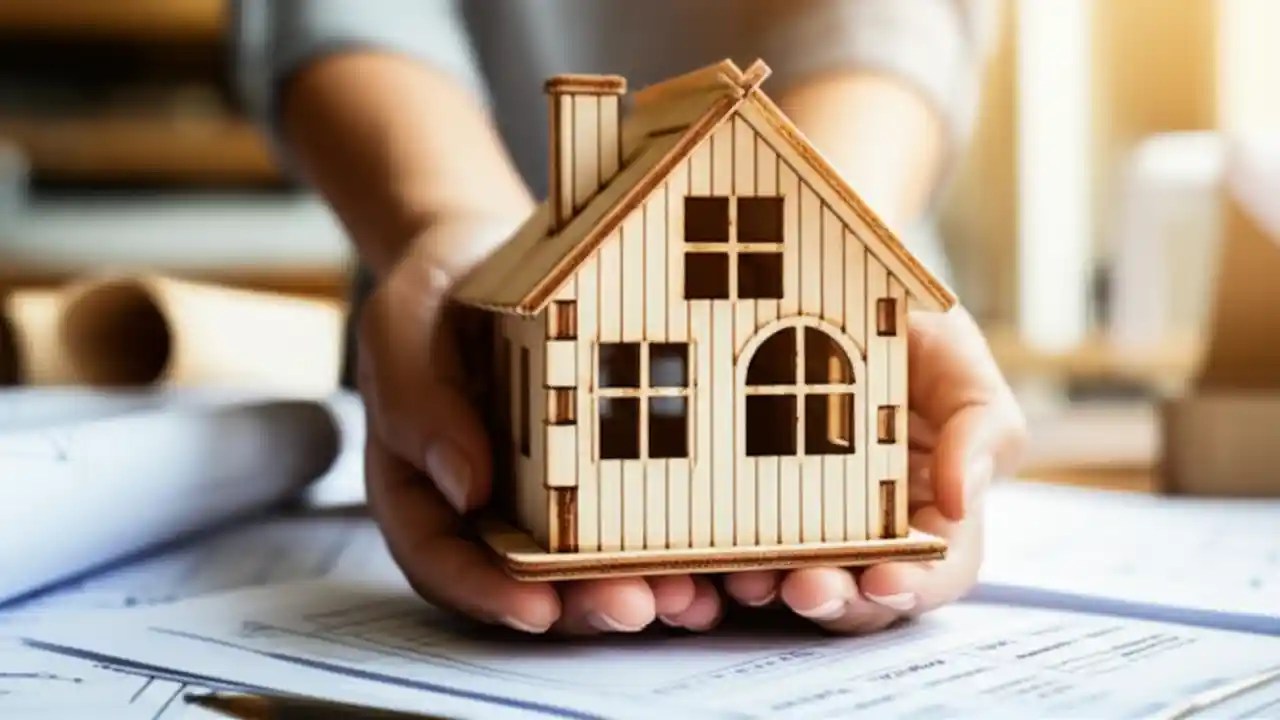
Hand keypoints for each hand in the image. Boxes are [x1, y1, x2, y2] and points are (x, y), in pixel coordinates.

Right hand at [359, 219, 723, 633]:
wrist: (497, 253)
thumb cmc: (439, 290)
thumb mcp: (405, 324)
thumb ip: (418, 400)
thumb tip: (468, 487)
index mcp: (425, 483)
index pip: (441, 558)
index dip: (486, 593)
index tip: (535, 610)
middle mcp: (489, 503)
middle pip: (528, 580)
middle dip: (583, 604)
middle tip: (633, 607)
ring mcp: (551, 492)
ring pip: (591, 565)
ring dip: (641, 588)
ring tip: (687, 594)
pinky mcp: (608, 470)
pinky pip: (642, 520)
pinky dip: (680, 546)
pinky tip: (721, 559)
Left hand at [719, 307, 1025, 631]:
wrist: (823, 286)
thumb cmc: (904, 324)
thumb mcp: (955, 357)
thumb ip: (981, 423)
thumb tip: (964, 498)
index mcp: (930, 504)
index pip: (939, 567)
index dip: (917, 585)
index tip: (884, 580)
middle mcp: (868, 528)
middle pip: (862, 596)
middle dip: (837, 600)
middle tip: (806, 588)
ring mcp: (802, 523)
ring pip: (791, 585)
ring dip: (773, 592)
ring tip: (748, 578)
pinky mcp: (738, 511)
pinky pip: (723, 554)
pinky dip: (712, 570)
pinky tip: (697, 565)